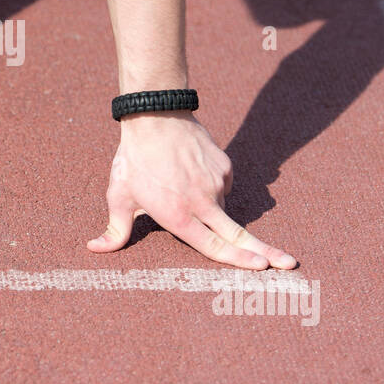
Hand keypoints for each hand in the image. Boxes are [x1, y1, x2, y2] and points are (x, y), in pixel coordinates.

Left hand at [88, 111, 295, 268]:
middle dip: (266, 253)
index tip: (262, 268)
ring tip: (178, 185)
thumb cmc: (134, 160)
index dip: (238, 260)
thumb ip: (114, 230)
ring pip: (222, 207)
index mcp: (179, 216)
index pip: (214, 246)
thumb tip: (94, 249)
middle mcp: (203, 203)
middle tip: (290, 264)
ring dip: (209, 207)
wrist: (155, 116)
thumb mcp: (119, 196)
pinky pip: (222, 185)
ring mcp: (217, 183)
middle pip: (239, 234)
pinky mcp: (225, 166)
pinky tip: (190, 173)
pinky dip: (211, 187)